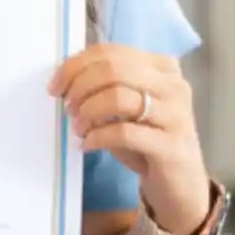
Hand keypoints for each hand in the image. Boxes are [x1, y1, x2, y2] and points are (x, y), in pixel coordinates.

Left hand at [48, 43, 211, 234]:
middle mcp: (173, 85)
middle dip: (80, 87)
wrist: (180, 182)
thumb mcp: (126, 105)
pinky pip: (124, 133)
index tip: (55, 86)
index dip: (75, 66)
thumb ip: (105, 85)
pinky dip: (97, 137)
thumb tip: (64, 78)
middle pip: (114, 69)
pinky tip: (87, 144)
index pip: (110, 52)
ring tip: (78, 127)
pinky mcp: (171, 145)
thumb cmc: (147, 138)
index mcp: (162, 67)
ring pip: (118, 98)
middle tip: (67, 107)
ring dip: (88, 112)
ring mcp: (176, 115)